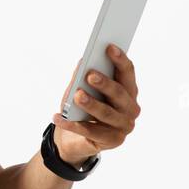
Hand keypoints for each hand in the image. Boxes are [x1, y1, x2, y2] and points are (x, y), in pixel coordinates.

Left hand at [51, 44, 140, 163]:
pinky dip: (72, 125)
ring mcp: (123, 127)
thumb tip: (83, 61)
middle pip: (119, 93)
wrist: (75, 139)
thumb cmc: (82, 109)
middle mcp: (130, 109)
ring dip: (91, 104)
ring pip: (107, 113)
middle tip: (90, 75)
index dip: (120, 60)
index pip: (127, 73)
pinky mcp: (111, 142)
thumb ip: (83, 76)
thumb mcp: (81, 89)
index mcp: (128, 91)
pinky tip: (58, 117)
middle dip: (105, 83)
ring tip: (77, 96)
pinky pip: (89, 132)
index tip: (109, 47)